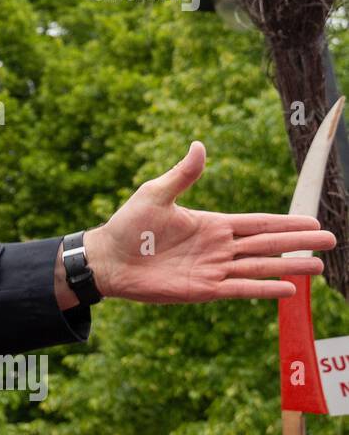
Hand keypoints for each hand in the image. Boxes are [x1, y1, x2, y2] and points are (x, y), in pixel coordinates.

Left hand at [78, 141, 335, 303]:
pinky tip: (287, 289)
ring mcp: (212, 269)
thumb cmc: (128, 226)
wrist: (107, 259)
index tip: (312, 219)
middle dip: (298, 243)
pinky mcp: (202, 290)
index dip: (285, 222)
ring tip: (319, 268)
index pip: (257, 223)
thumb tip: (199, 145)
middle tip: (330, 241)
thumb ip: (182, 175)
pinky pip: (239, 289)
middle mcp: (217, 248)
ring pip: (259, 268)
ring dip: (289, 267)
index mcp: (211, 224)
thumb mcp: (155, 194)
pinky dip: (263, 289)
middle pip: (267, 245)